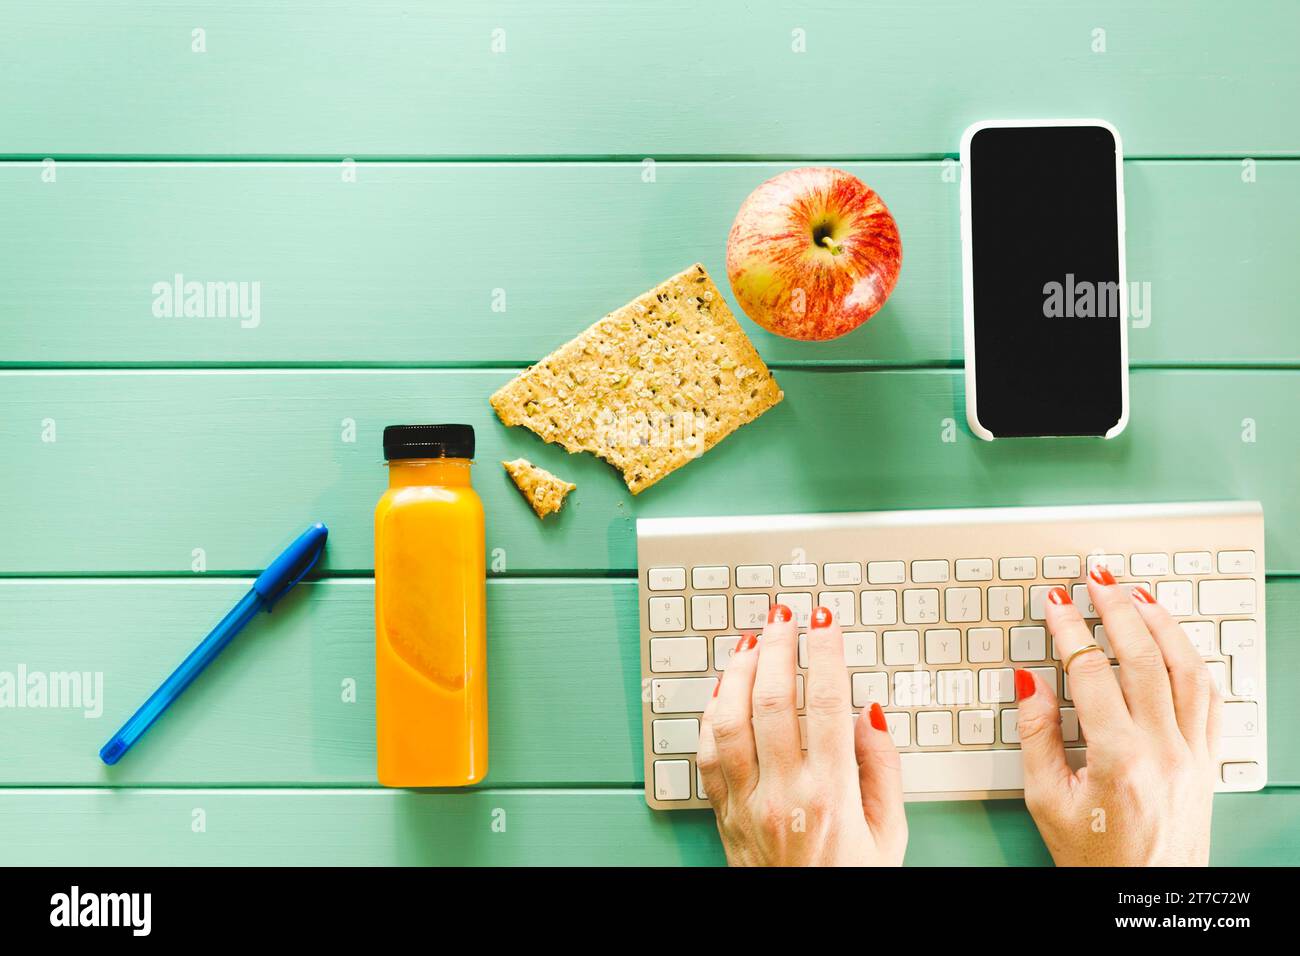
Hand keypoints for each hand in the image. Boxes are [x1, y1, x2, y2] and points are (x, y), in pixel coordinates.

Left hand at [697, 604, 906, 865]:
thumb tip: (869, 712)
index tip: (826, 620)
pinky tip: (724, 688)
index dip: (826, 651)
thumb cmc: (849, 881)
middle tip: (785, 615)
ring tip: (753, 641)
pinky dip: (712, 711)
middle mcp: (784, 793)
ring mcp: (747, 801)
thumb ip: (884, 767)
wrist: (805, 931)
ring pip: (730, 717)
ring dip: (740, 670)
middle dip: (780, 645)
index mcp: (833, 793)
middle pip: (774, 698)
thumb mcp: (891, 833)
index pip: (829, 702)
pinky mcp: (722, 810)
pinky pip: (707, 750)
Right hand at [1018, 568, 1219, 865]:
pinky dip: (1189, 658)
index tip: (1055, 602)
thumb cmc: (1094, 858)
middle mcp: (1164, 751)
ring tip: (1137, 595)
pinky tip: (1172, 639)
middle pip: (1142, 658)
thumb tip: (1030, 680)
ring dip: (1160, 624)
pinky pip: (1208, 695)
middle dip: (1116, 609)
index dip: (1069, 630)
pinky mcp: (1206, 760)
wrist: (1144, 898)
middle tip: (1096, 578)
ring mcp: (1192, 754)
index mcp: (1118, 760)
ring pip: (1184, 669)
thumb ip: (1036, 734)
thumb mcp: (1046, 799)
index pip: (1091, 672)